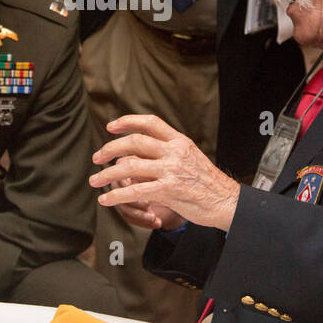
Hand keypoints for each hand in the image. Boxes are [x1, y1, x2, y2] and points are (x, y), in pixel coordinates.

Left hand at [90, 114, 239, 232]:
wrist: (226, 202)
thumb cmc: (207, 183)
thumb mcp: (189, 158)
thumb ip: (165, 154)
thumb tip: (136, 156)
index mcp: (180, 141)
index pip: (150, 122)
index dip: (128, 121)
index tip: (111, 126)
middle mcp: (175, 152)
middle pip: (135, 142)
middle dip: (110, 149)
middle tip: (97, 158)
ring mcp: (172, 170)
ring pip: (130, 166)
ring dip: (107, 174)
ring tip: (95, 181)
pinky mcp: (169, 190)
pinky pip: (135, 191)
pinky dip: (116, 196)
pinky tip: (106, 200)